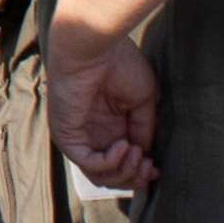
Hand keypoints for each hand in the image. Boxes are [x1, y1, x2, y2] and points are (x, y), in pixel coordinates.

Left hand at [46, 27, 161, 189]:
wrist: (94, 45)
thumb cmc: (119, 63)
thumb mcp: (141, 100)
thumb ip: (143, 128)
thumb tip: (145, 152)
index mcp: (108, 125)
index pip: (121, 162)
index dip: (140, 171)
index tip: (157, 169)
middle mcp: (92, 134)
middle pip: (111, 175)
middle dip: (134, 177)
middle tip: (149, 168)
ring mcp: (77, 136)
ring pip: (99, 176)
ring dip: (124, 172)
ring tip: (137, 153)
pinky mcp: (66, 135)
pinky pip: (88, 163)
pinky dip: (110, 162)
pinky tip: (124, 145)